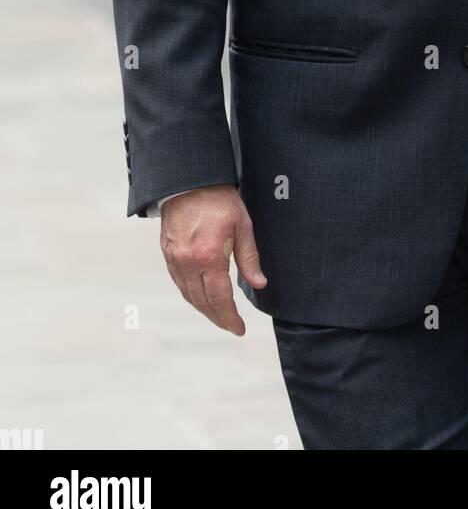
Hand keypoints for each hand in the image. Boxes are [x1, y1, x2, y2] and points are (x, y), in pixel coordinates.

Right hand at [160, 184, 266, 334]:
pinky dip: (191, 295)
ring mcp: (174, 259)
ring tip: (219, 315)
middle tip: (231, 326)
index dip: (230, 318)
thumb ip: (249, 258)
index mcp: (209, 257)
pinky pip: (179, 283)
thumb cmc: (219, 199)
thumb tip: (259, 284)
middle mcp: (188, 262)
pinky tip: (201, 297)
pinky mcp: (167, 253)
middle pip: (203, 302)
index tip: (240, 329)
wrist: (189, 180)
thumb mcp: (242, 225)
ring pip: (189, 295)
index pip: (220, 299)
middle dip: (218, 318)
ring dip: (204, 309)